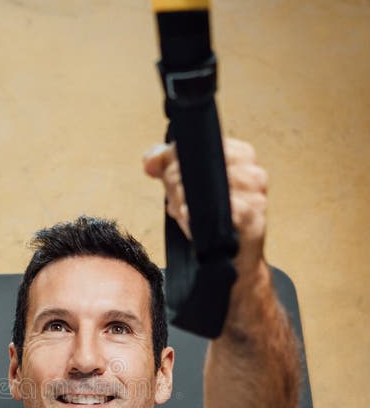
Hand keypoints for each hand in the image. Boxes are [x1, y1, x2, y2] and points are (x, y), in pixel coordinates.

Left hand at [143, 138, 267, 279]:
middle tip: (172, 196)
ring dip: (184, 199)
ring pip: (207, 187)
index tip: (164, 168)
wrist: (233, 265)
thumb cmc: (212, 224)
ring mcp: (256, 198)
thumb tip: (151, 160)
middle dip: (176, 178)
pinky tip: (188, 220)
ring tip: (182, 211)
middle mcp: (254, 175)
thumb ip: (168, 167)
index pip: (205, 143)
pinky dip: (195, 216)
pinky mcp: (253, 222)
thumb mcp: (186, 189)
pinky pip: (218, 211)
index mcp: (242, 158)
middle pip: (204, 163)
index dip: (177, 154)